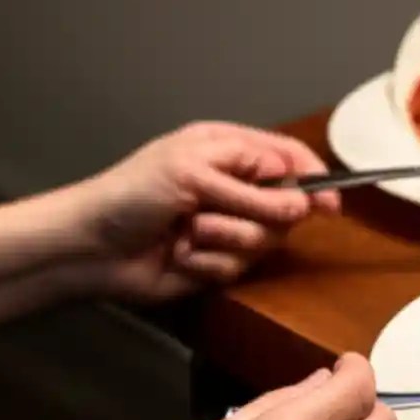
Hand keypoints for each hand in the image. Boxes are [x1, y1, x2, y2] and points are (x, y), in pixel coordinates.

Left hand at [74, 121, 340, 300]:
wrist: (91, 248)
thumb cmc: (132, 194)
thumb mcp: (192, 172)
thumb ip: (252, 186)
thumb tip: (303, 201)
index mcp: (227, 151)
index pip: (288, 158)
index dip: (312, 178)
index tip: (329, 202)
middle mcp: (234, 187)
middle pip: (286, 205)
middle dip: (256, 214)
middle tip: (217, 211)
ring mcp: (228, 227)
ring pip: (265, 240)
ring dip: (225, 239)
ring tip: (188, 234)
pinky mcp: (219, 264)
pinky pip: (239, 268)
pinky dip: (207, 263)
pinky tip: (180, 256)